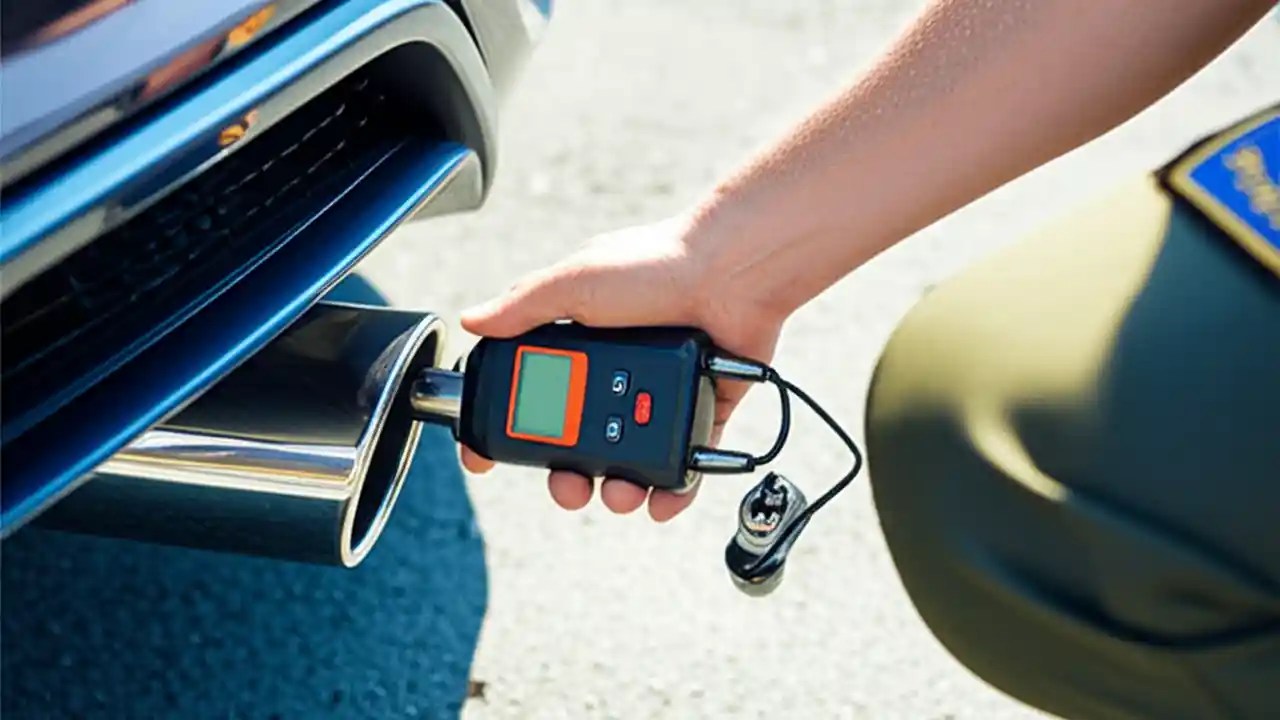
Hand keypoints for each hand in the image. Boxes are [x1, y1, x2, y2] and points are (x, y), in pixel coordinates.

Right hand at [459, 215, 785, 520]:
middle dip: (568, 476)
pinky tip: (660, 504)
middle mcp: (619, 374)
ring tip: (619, 494)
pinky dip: (673, 489)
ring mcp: (659, 397)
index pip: (537, 396)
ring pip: (629, 461)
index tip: (489, 459)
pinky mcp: (701, 411)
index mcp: (584, 345)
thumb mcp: (575, 280)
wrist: (732, 269)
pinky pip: (685, 462)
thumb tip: (472, 321)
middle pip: (580, 443)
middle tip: (569, 488)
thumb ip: (523, 305)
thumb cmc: (656, 263)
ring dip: (617, 489)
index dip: (513, 429)